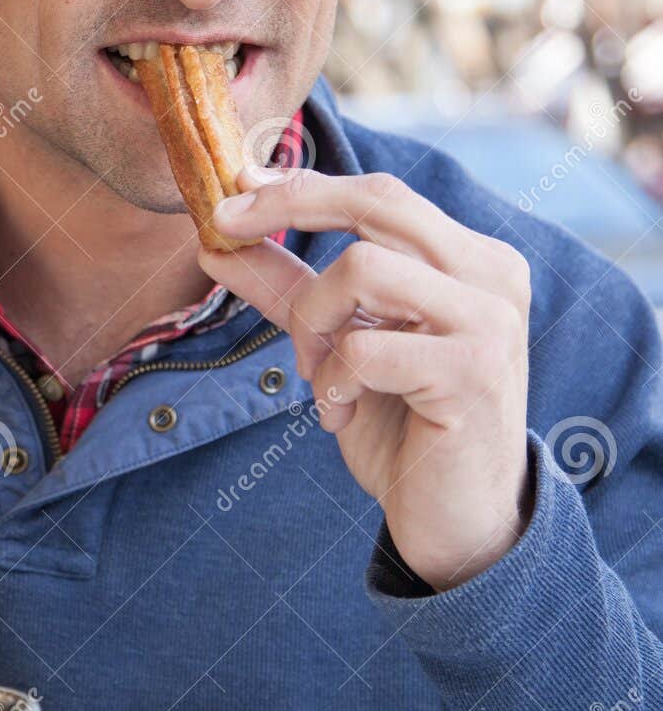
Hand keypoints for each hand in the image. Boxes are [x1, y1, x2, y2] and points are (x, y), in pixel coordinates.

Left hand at [201, 167, 533, 590]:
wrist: (458, 525)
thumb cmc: (405, 432)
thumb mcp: (338, 349)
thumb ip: (291, 290)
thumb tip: (218, 242)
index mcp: (469, 258)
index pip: (380, 193)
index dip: (301, 186)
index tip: (233, 193)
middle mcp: (491, 275)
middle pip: (378, 201)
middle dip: (288, 208)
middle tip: (223, 231)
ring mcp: (488, 321)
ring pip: (362, 268)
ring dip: (312, 322)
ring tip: (318, 375)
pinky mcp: (472, 372)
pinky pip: (363, 347)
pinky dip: (331, 381)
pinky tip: (341, 415)